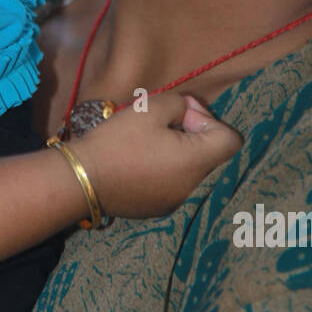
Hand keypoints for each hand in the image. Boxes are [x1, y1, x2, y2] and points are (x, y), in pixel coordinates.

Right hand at [77, 93, 241, 219]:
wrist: (81, 180)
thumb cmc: (117, 141)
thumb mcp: (150, 107)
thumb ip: (180, 103)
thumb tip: (187, 113)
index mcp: (196, 162)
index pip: (231, 140)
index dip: (210, 120)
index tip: (180, 116)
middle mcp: (193, 187)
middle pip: (210, 154)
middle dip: (192, 133)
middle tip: (161, 124)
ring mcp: (175, 201)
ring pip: (191, 169)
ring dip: (178, 151)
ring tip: (147, 142)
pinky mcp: (157, 208)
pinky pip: (173, 183)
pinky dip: (164, 169)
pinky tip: (138, 161)